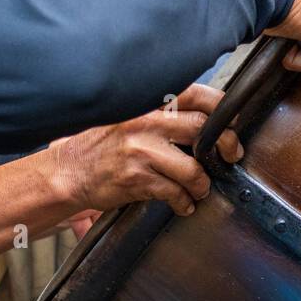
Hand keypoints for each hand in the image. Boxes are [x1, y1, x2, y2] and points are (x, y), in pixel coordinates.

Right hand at [49, 85, 242, 217]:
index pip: (197, 95)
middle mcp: (146, 122)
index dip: (222, 109)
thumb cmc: (102, 146)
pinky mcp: (137, 179)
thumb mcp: (130, 118)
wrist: (70, 171)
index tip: (231, 123)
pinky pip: (174, 193)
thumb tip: (201, 120)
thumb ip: (161, 114)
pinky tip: (182, 205)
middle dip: (225, 145)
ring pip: (192, 168)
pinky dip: (183, 202)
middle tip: (229, 155)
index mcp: (147, 103)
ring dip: (202, 184)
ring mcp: (141, 151)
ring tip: (200, 189)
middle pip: (201, 128)